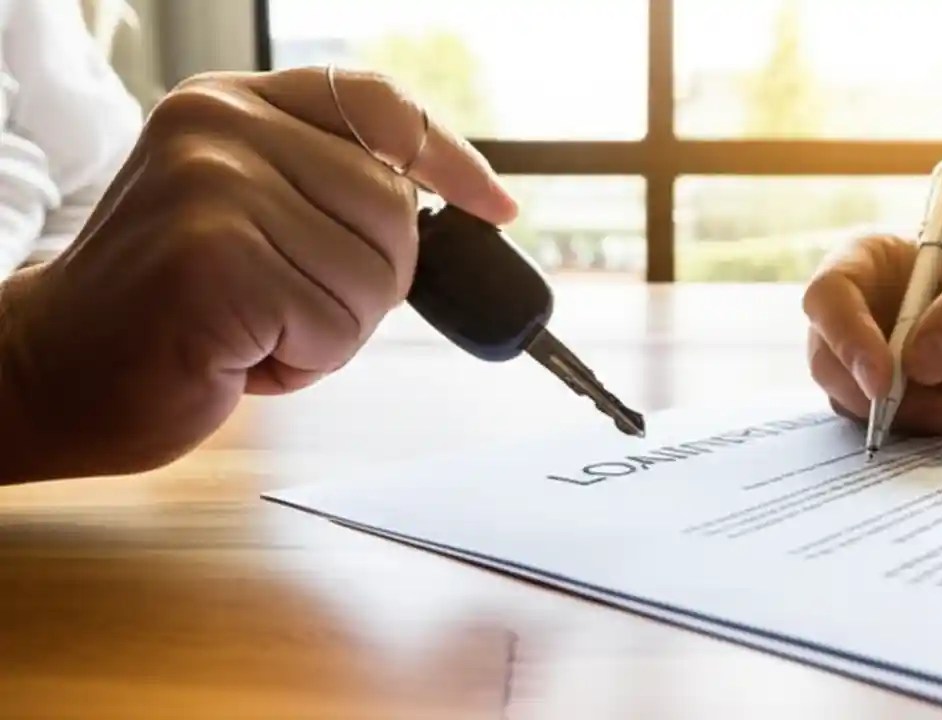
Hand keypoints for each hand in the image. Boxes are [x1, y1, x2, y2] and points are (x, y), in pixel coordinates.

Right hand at [0, 67, 517, 481]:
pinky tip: (238, 353)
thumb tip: (455, 201)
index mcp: (233, 105)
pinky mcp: (215, 261)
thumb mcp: (251, 215)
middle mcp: (221, 129)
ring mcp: (213, 188)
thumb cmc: (173, 306)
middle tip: (292, 308)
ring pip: (375, 277)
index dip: (450, 158)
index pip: (380, 104)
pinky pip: (335, 327)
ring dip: (333, 330)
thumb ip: (328, 187)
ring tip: (257, 329)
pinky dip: (303, 362)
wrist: (58, 369)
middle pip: (395, 212)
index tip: (495, 205)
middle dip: (369, 286)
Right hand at [802, 234, 941, 434]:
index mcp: (862, 259)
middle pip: (826, 355)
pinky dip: (909, 424)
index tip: (883, 380)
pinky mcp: (867, 387)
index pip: (827, 295)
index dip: (845, 337)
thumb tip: (920, 365)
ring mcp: (851, 350)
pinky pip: (868, 416)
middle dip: (873, 391)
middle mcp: (846, 305)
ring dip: (899, 414)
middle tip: (934, 409)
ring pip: (845, 393)